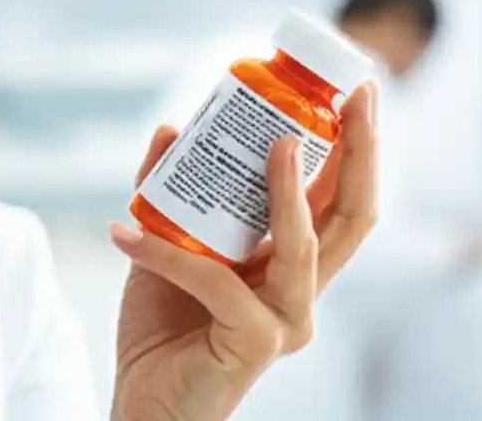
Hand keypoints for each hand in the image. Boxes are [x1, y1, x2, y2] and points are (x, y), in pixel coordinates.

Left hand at [110, 82, 377, 420]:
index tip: (355, 91)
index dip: (355, 145)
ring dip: (287, 191)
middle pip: (351, 216)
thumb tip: (172, 127)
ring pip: (303, 246)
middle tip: (354, 99)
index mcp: (290, 263)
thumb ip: (166, 191)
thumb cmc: (162, 326)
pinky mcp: (254, 344)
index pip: (338, 198)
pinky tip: (122, 231)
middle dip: (358, 152)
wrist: (143, 402)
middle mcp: (300, 291)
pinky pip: (214, 281)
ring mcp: (285, 320)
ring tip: (269, 142)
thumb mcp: (163, 244)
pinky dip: (165, 252)